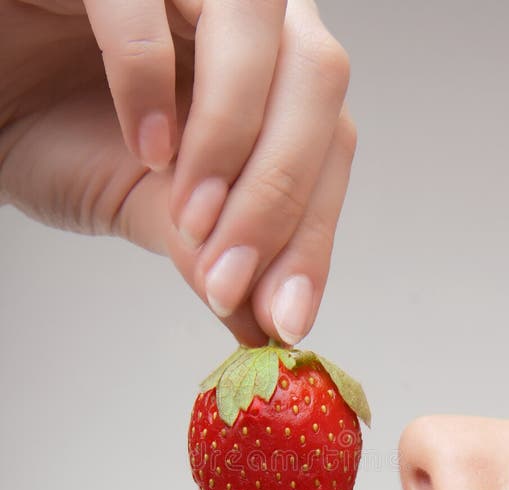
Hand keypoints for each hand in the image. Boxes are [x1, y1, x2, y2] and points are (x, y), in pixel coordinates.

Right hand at [0, 0, 355, 345]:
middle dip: (278, 195)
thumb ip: (210, 248)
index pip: (330, 144)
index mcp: (270, 72)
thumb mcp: (145, 205)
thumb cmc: (59, 130)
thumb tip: (265, 321)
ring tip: (189, 215)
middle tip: (229, 277)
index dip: (312, 234)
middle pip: (317, 79)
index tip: (284, 317)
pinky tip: (143, 147)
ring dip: (229, 137)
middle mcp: (245, 14)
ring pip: (254, 23)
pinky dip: (149, 80)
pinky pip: (147, 1)